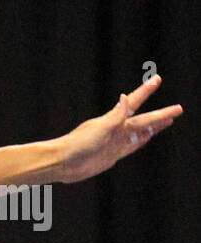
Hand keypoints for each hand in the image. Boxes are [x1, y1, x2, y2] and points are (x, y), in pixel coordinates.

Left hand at [59, 75, 182, 183]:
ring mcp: (115, 142)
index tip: (157, 79)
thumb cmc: (77, 144)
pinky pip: (132, 146)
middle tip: (179, 108)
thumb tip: (125, 97)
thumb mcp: (99, 128)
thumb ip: (115, 116)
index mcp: (113, 119)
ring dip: (154, 127)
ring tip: (168, 120)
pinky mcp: (113, 155)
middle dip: (161, 114)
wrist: (63, 163)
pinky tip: (149, 136)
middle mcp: (116, 129)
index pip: (134, 102)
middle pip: (144, 120)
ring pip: (141, 132)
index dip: (146, 91)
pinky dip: (142, 140)